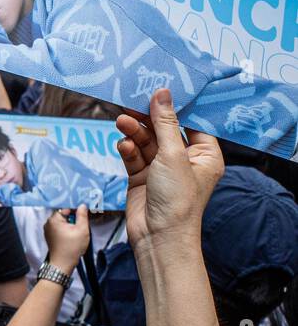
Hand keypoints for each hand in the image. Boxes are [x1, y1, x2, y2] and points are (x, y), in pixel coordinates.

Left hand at [44, 206, 90, 269]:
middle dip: (73, 219)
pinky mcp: (50, 236)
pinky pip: (59, 228)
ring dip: (70, 225)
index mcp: (54, 219)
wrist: (63, 263)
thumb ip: (82, 215)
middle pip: (64, 215)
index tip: (82, 216)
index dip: (75, 211)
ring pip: (62, 222)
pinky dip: (66, 230)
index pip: (66, 208)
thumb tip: (82, 206)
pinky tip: (71, 237)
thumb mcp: (82, 229)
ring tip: (76, 233)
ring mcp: (48, 230)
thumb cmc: (72, 248)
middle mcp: (48, 223)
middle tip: (80, 227)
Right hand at [115, 88, 223, 248]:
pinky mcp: (142, 177)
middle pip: (164, 130)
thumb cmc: (177, 200)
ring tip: (122, 123)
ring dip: (134, 132)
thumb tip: (163, 94)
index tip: (160, 89)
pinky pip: (134, 155)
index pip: (192, 123)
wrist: (158, 236)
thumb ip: (165, 123)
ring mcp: (162, 169)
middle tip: (132, 103)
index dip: (176, 107)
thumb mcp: (173, 155)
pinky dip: (128, 149)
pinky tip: (123, 146)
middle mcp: (184, 161)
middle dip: (148, 119)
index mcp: (204, 156)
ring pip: (146, 141)